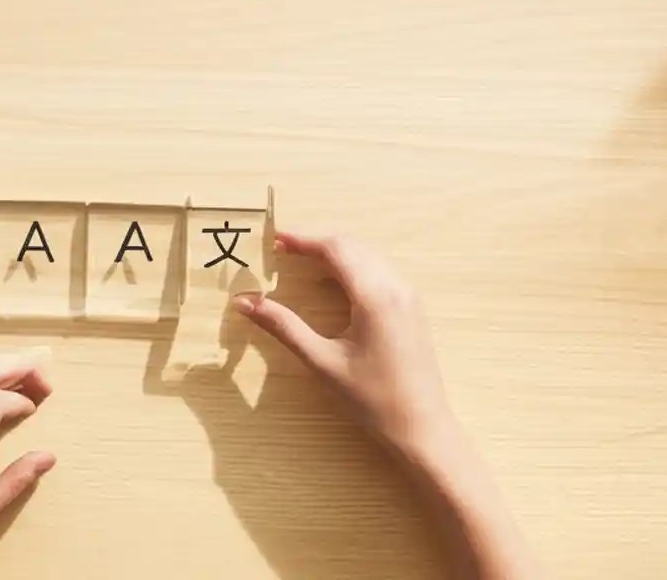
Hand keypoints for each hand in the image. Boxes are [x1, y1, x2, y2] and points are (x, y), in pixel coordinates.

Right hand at [233, 230, 454, 459]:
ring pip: (367, 256)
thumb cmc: (371, 399)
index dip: (302, 239)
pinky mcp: (411, 308)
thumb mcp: (322, 361)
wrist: (421, 427)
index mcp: (374, 296)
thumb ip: (284, 326)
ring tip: (301, 260)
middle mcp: (396, 287)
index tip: (273, 239)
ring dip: (334, 253)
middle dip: (316, 242)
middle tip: (281, 249)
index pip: (336, 249)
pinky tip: (332, 283)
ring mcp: (408, 296)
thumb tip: (245, 302)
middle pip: (352, 246)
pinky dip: (351, 267)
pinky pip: (379, 271)